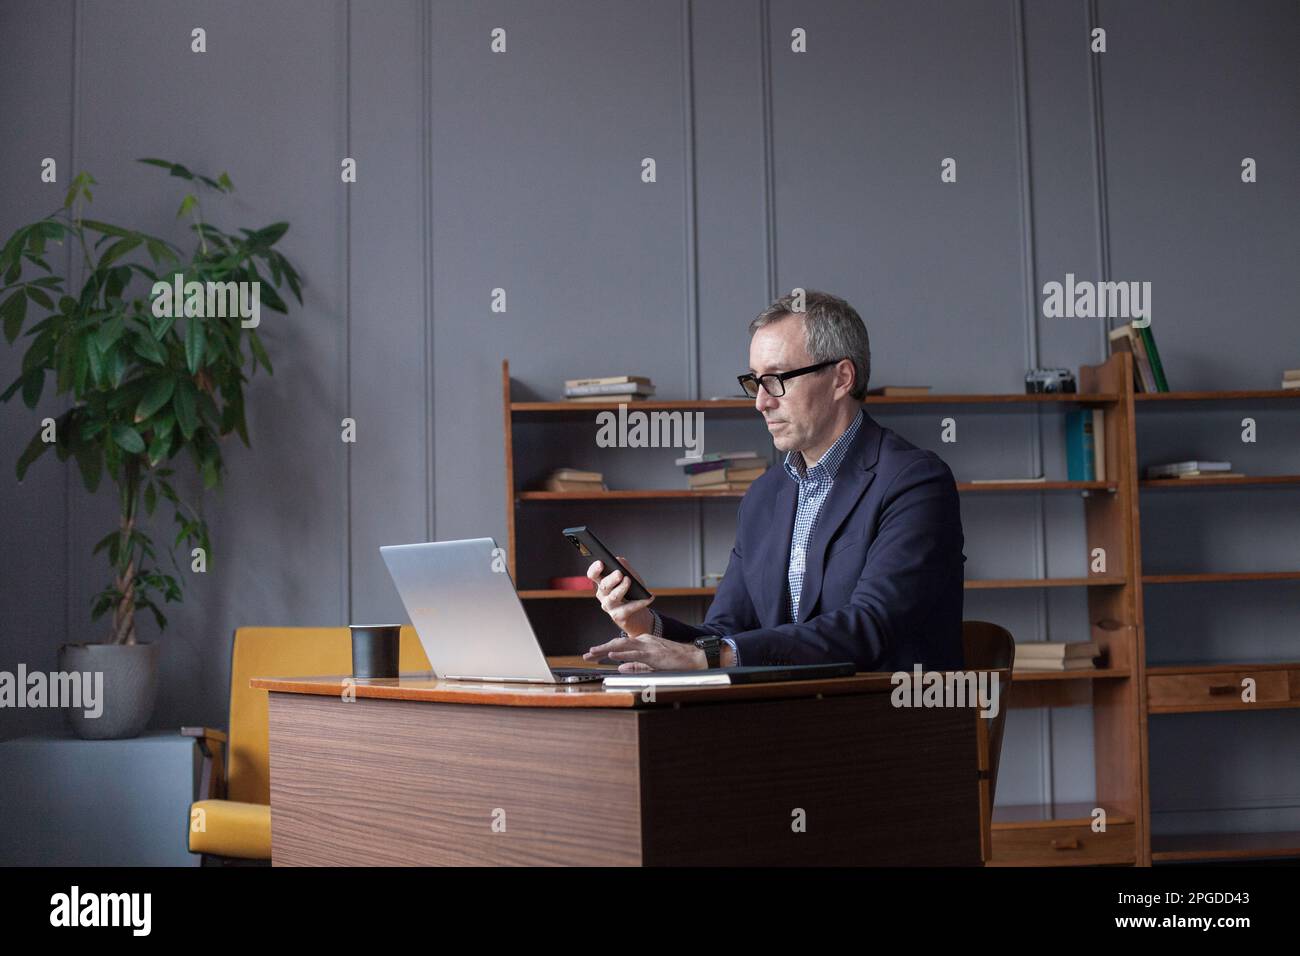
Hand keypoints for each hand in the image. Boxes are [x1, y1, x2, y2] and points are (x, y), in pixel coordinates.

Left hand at [583, 633, 706, 671]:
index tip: (593, 654)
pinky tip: (612, 655)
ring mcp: (649, 646)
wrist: (695, 658)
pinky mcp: (654, 654)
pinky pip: (636, 653)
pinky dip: (623, 653)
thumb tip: (619, 668)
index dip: (605, 649)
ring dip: (606, 649)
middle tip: (587, 655)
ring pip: (623, 645)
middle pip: (618, 642)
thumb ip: (636, 666)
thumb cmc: (676, 662)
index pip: (620, 644)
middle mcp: (644, 641)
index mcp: (643, 642)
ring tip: (593, 653)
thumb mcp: (652, 665)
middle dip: (601, 649)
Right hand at [587, 557, 653, 635]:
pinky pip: (628, 608)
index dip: (594, 569)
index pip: (593, 575)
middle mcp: (603, 595)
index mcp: (603, 583)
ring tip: (629, 581)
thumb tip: (619, 560)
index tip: (601, 563)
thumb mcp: (631, 577)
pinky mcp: (618, 617)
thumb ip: (625, 568)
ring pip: (613, 597)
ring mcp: (609, 607)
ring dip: (622, 588)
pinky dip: (640, 602)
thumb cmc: (633, 593)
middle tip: (619, 573)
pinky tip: (649, 597)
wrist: (639, 615)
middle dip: (611, 579)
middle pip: (603, 585)